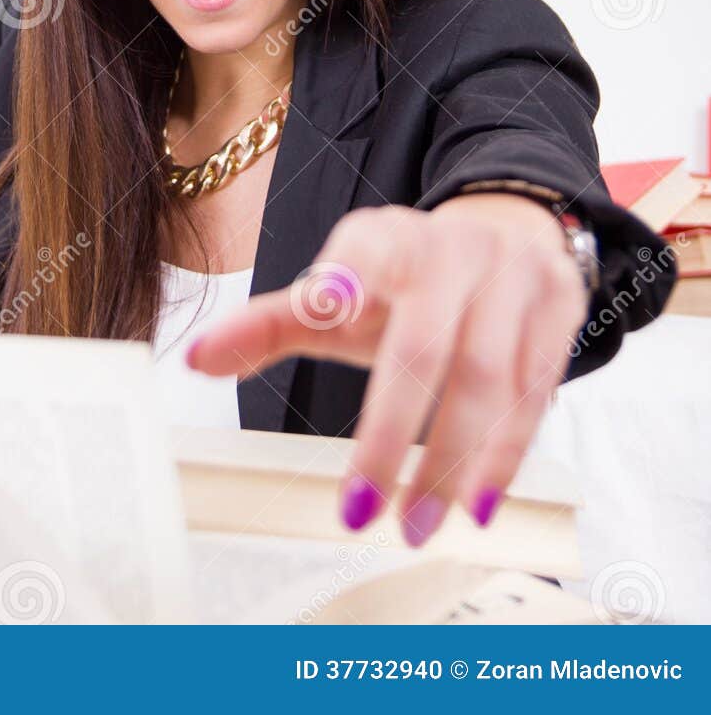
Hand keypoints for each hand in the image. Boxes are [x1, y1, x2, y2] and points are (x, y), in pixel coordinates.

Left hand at [186, 195, 587, 545]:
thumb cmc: (404, 279)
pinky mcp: (560, 305)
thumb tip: (192, 360)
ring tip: (420, 523)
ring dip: (454, 460)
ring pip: (489, 375)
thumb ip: (270, 325)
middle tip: (364, 511)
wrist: (504, 229)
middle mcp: (451, 250)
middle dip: (391, 434)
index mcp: (384, 239)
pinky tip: (479, 500)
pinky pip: (538, 389)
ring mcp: (512, 275)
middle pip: (423, 345)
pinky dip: (507, 452)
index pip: (361, 254)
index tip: (327, 305)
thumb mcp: (340, 292)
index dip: (345, 277)